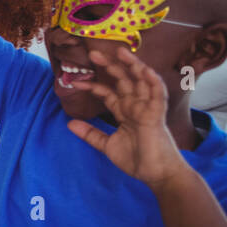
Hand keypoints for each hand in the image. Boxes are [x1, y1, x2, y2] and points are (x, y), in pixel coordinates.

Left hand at [67, 46, 189, 187]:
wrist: (156, 175)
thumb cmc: (137, 160)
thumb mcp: (107, 145)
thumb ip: (90, 134)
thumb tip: (69, 123)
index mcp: (126, 113)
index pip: (109, 93)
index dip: (93, 86)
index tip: (75, 82)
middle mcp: (136, 107)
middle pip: (124, 81)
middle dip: (110, 66)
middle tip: (93, 53)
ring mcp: (148, 109)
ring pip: (142, 81)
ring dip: (133, 65)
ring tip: (121, 51)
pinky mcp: (157, 116)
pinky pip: (157, 94)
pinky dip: (152, 81)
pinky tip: (143, 70)